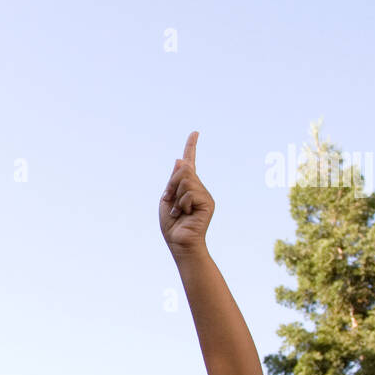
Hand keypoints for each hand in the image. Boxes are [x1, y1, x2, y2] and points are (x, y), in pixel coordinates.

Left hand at [160, 131, 212, 254]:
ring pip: (186, 180)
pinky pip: (190, 192)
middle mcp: (198, 187)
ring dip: (175, 196)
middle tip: (169, 201)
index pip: (190, 163)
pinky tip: (184, 214)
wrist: (179, 242)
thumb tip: (179, 160)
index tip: (195, 132)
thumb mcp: (167, 199)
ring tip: (177, 211)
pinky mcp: (207, 202)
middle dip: (170, 185)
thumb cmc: (172, 225)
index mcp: (187, 186)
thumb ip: (173, 181)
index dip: (191, 146)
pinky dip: (181, 204)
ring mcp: (204, 194)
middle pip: (183, 170)